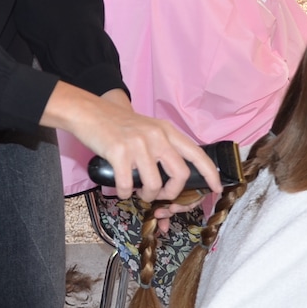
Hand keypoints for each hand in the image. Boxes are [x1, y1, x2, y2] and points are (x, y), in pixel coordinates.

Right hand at [43, 83, 221, 201]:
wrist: (90, 112)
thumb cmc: (118, 125)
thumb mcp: (148, 129)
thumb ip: (163, 147)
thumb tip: (176, 176)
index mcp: (167, 131)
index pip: (197, 154)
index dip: (210, 174)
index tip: (216, 188)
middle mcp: (157, 136)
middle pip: (180, 175)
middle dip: (172, 193)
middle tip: (160, 196)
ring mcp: (138, 144)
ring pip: (154, 185)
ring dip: (146, 195)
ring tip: (137, 191)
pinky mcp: (119, 152)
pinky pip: (127, 186)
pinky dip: (124, 193)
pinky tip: (120, 189)